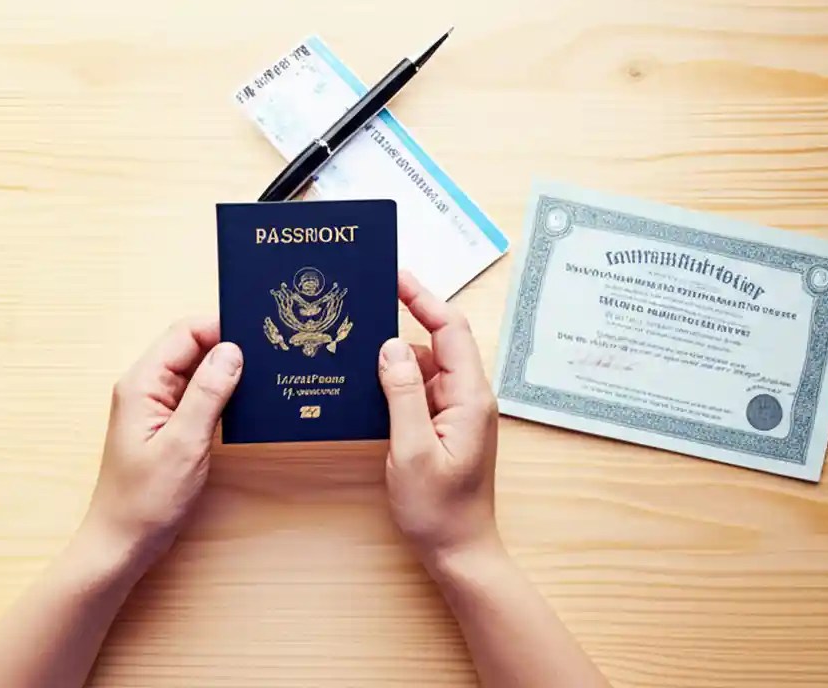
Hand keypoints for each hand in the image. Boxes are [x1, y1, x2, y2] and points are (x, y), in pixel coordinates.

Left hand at [82, 318, 242, 567]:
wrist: (123, 544)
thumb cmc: (145, 500)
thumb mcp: (183, 444)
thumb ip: (207, 393)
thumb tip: (232, 351)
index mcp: (142, 384)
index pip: (184, 333)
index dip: (220, 327)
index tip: (258, 333)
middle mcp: (146, 388)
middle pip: (191, 348)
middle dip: (228, 346)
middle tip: (270, 350)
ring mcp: (156, 407)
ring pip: (197, 371)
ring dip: (227, 371)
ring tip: (265, 372)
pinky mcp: (168, 426)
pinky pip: (197, 397)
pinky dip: (221, 394)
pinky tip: (246, 401)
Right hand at [378, 272, 501, 566]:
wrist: (459, 552)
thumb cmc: (439, 509)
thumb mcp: (411, 449)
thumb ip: (402, 393)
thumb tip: (391, 345)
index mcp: (470, 397)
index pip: (451, 329)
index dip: (424, 298)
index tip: (395, 275)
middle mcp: (469, 397)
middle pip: (439, 341)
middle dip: (405, 317)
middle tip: (366, 300)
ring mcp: (457, 411)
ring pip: (426, 365)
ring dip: (396, 353)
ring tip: (357, 339)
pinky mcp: (444, 426)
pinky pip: (420, 389)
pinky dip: (396, 380)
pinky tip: (368, 380)